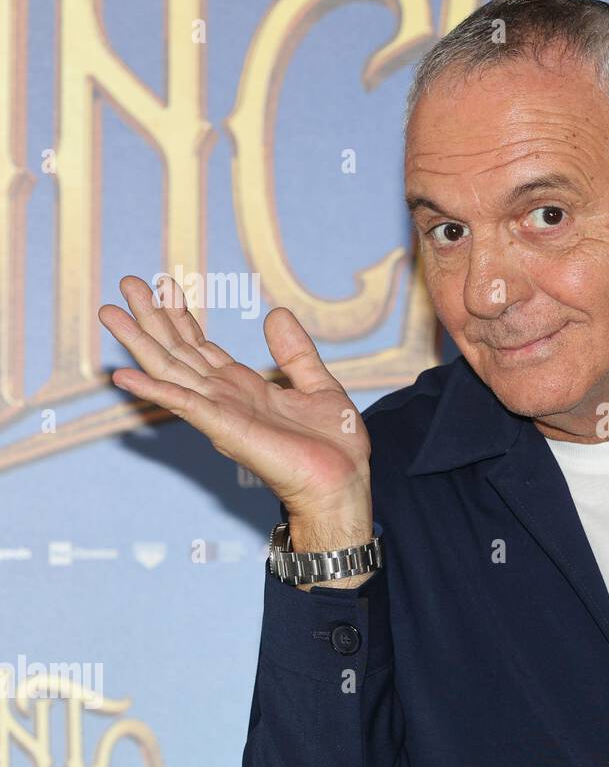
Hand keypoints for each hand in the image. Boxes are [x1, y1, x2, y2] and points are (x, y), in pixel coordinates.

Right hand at [97, 274, 371, 522]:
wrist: (342, 483)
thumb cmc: (334, 447)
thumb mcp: (319, 386)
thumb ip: (295, 353)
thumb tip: (276, 313)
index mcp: (245, 387)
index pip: (202, 346)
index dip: (180, 316)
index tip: (161, 286)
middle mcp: (225, 397)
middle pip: (178, 351)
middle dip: (151, 318)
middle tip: (126, 282)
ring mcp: (220, 412)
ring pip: (170, 369)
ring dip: (139, 342)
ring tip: (109, 312)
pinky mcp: (223, 428)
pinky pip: (182, 403)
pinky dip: (153, 389)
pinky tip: (123, 375)